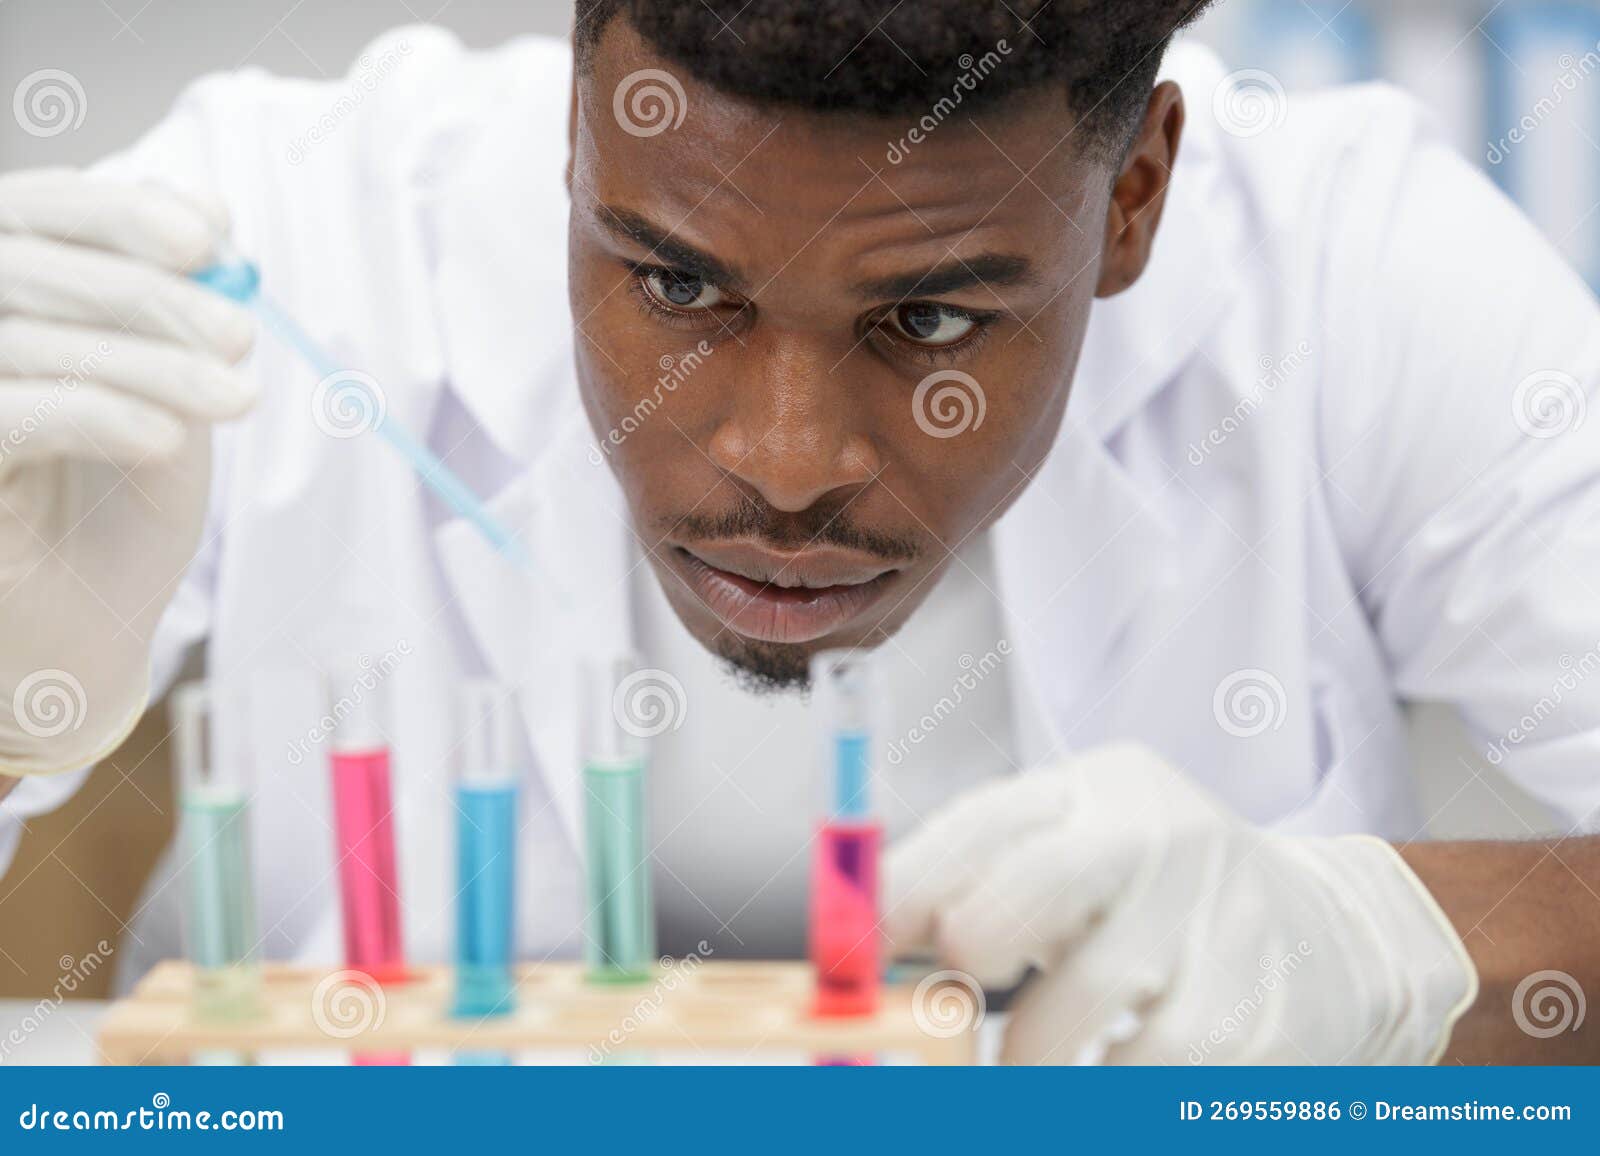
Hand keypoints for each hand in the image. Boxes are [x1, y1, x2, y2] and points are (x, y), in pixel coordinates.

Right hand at [0, 169, 254, 774]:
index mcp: (3, 285)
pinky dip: (95, 414)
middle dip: (151, 295)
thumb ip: (178, 303)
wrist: (87, 622)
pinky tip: (165, 439)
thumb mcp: (169, 390)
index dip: (117, 211)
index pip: (38, 208)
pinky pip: (7, 415)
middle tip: (242, 335)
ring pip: (25, 339)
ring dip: (148, 363)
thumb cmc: (122, 497)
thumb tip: (208, 207)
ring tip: (235, 398)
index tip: (208, 238)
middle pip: (25, 265)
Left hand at [885, 744, 1477, 1064]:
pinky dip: (1098, 1088)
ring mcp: (1212, 929)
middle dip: (970, 959)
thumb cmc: (1163, 898)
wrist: (1337, 938)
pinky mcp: (1252, 1027)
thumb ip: (977, 873)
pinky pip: (1134, 1085)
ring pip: (1064, 1023)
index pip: (978, 825)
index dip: (900, 891)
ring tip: (1033, 1063)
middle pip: (1022, 898)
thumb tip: (859, 933)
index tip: (849, 950)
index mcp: (1100, 790)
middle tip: (968, 998)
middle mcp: (1159, 841)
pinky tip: (1108, 1074)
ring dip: (1024, 1062)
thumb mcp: (1079, 850)